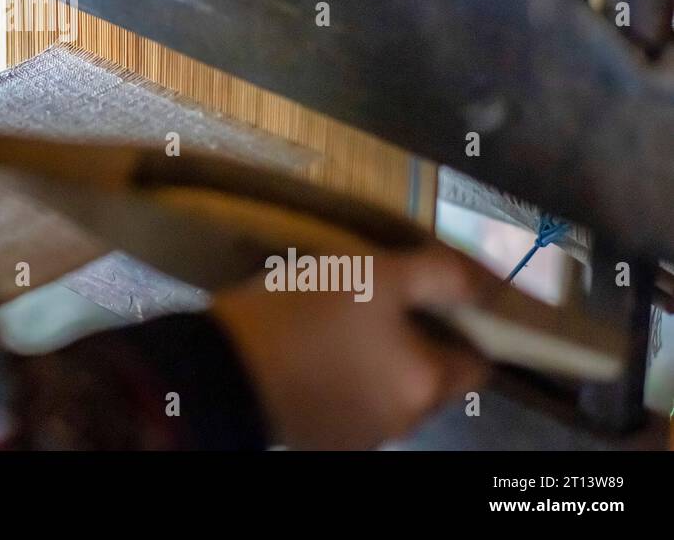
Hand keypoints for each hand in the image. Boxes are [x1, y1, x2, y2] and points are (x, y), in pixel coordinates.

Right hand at [212, 246, 492, 449]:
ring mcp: (362, 435)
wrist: (223, 371)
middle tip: (372, 299)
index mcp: (427, 383)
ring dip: (372, 359)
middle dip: (410, 339)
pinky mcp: (321, 437)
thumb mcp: (374, 274)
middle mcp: (405, 420)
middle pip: (428, 375)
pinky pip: (347, 401)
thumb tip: (488, 282)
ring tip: (332, 321)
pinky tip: (307, 350)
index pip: (478, 360)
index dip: (462, 323)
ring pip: (385, 388)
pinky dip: (338, 378)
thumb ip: (439, 275)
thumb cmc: (306, 316)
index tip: (428, 295)